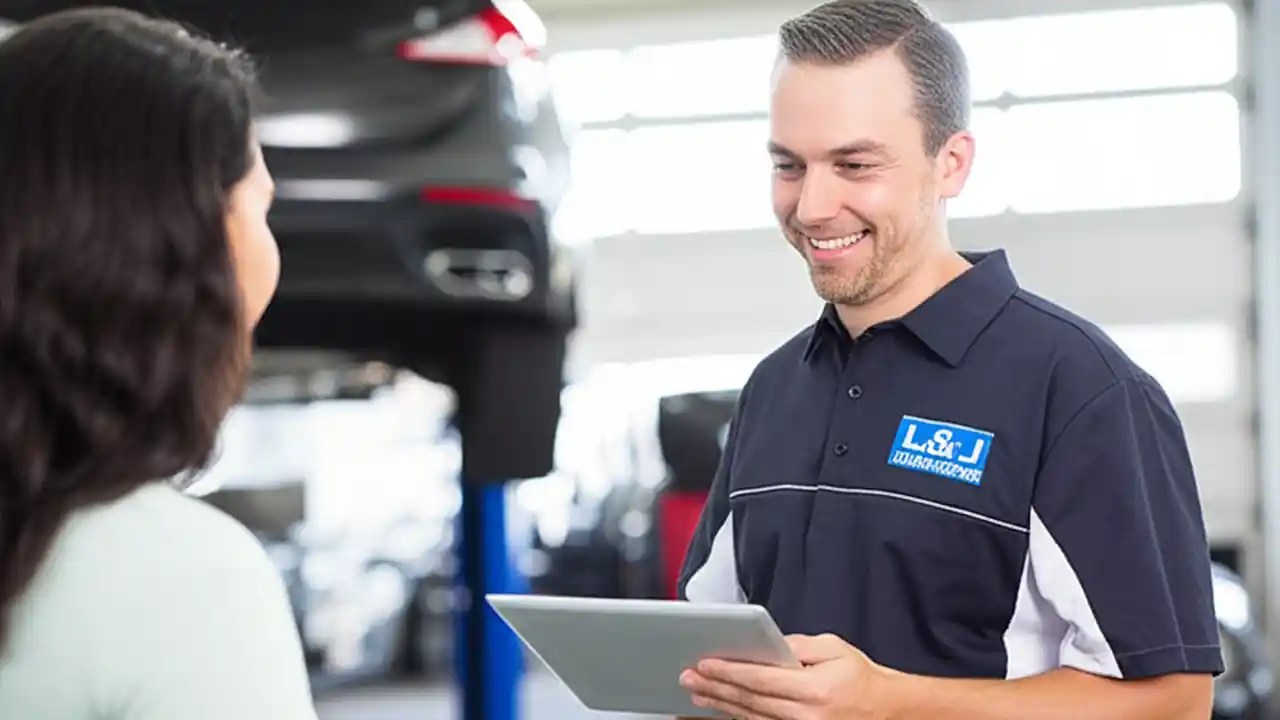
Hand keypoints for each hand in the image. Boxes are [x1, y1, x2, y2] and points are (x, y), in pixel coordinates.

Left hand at [678, 633, 899, 719]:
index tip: (705, 664)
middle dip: (716, 688)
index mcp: (813, 690)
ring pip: (751, 718)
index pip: (761, 680)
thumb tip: (765, 645)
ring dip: (721, 705)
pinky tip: (721, 710)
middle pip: (749, 701)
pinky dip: (739, 717)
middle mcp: (805, 716)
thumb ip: (797, 646)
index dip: (729, 672)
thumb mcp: (833, 648)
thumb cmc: (859, 677)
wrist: (886, 711)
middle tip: (688, 678)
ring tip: (696, 694)